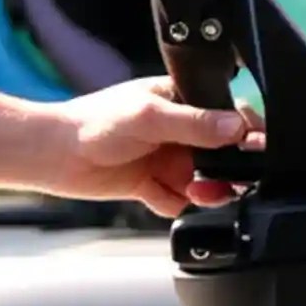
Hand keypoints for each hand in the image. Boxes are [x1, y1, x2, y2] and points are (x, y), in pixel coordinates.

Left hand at [41, 76, 264, 216]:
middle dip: (228, 171)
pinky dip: (172, 203)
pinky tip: (156, 195)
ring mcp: (168, 158)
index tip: (252, 151)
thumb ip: (195, 123)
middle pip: (223, 155)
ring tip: (194, 192)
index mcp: (183, 102)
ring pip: (205, 182)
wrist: (53, 155)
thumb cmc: (93, 123)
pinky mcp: (153, 184)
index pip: (229, 116)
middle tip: (223, 180)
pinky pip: (178, 201)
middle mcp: (180, 131)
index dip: (244, 135)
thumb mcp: (150, 117)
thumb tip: (237, 127)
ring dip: (205, 192)